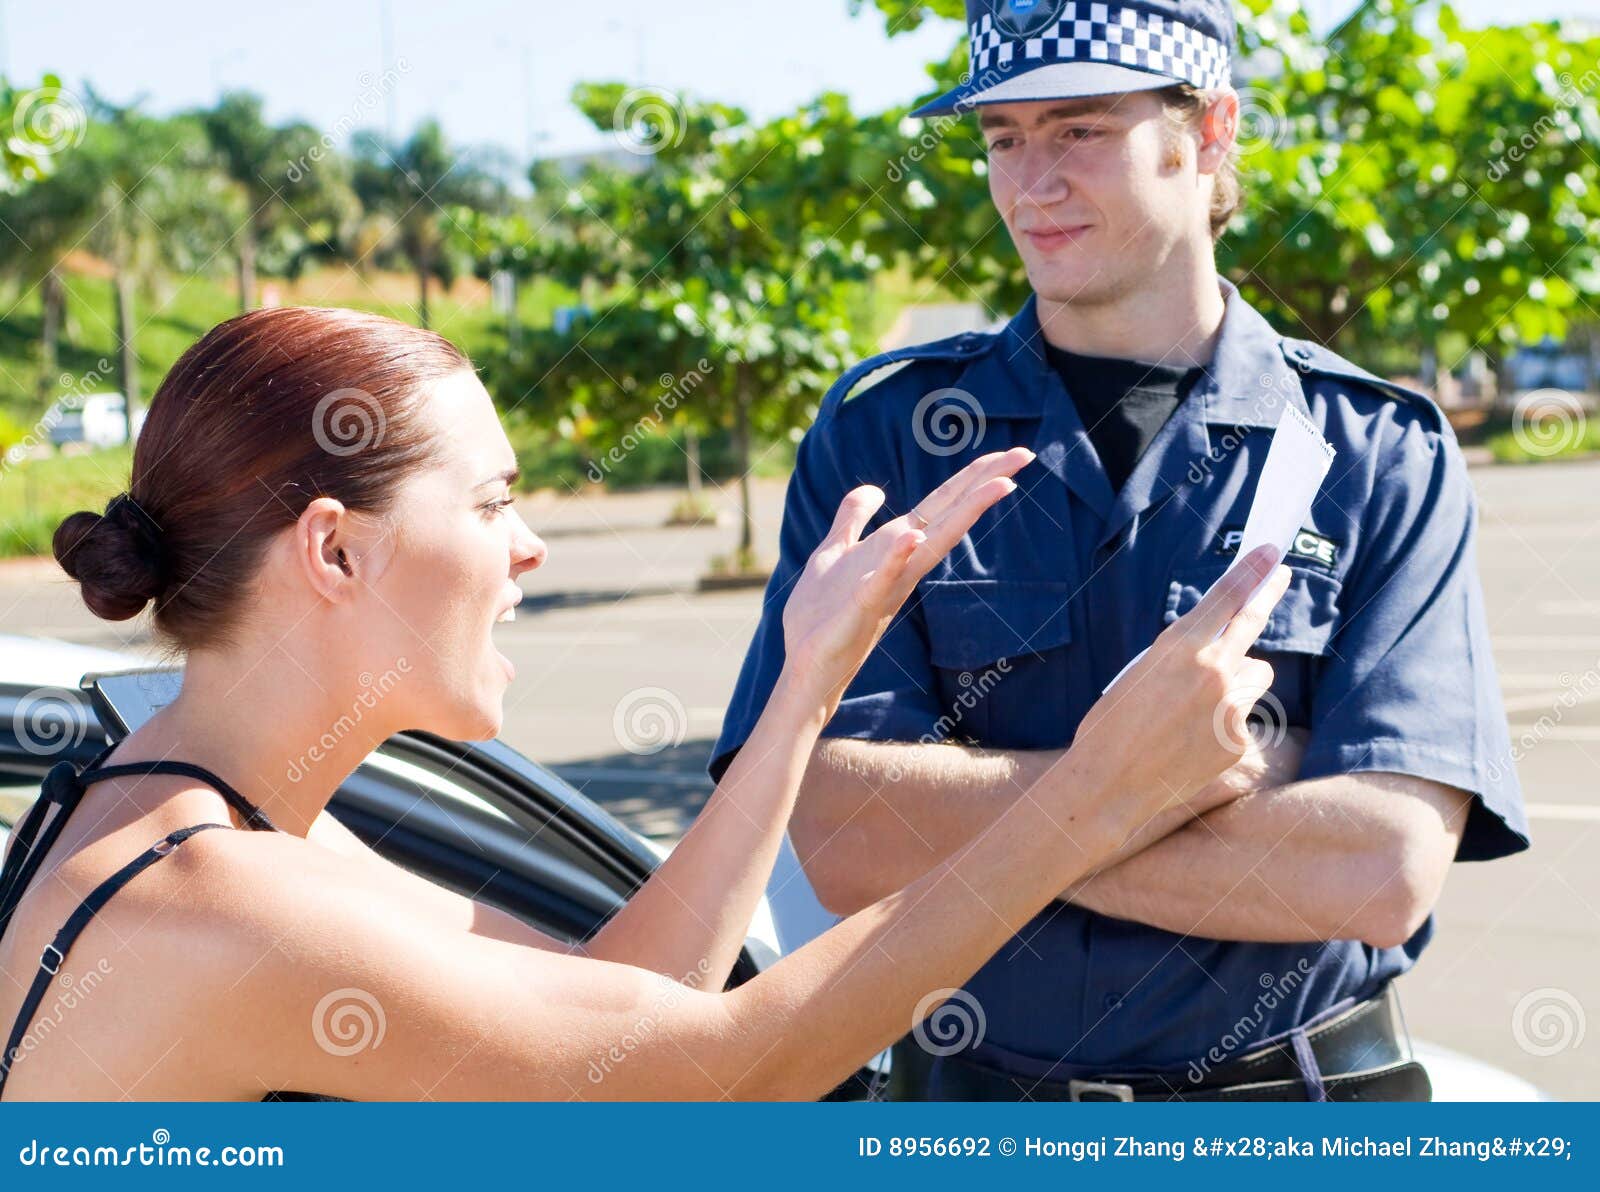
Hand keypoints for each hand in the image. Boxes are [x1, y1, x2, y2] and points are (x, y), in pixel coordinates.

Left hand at [780, 447, 1034, 713]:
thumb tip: (875, 489)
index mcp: (896, 549)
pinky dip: (897, 558)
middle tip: (1024, 454)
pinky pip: (881, 580)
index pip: (940, 506)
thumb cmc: (822, 614)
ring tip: (999, 484)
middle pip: (948, 516)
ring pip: (931, 545)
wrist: (807, 665)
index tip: (1010, 454)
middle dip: (983, 484)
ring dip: (964, 514)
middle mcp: (901, 565)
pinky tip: (912, 535)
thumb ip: (853, 518)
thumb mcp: (835, 551)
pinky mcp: (860, 609)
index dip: (971, 478)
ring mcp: (886, 587)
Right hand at [1068, 546, 1293, 837]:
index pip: (1225, 598)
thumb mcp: (1140, 675)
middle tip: (1282, 575)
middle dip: (1268, 594)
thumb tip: (1229, 650)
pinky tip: (1192, 742)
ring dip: (1239, 679)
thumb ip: (1184, 657)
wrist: (1109, 784)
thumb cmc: (1112, 726)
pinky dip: (1225, 723)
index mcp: (1177, 647)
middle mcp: (1212, 670)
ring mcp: (1230, 706)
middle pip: (1252, 623)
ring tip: (1199, 705)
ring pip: (1255, 676)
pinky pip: (1243, 716)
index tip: (1272, 552)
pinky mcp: (1239, 739)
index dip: (1251, 571)